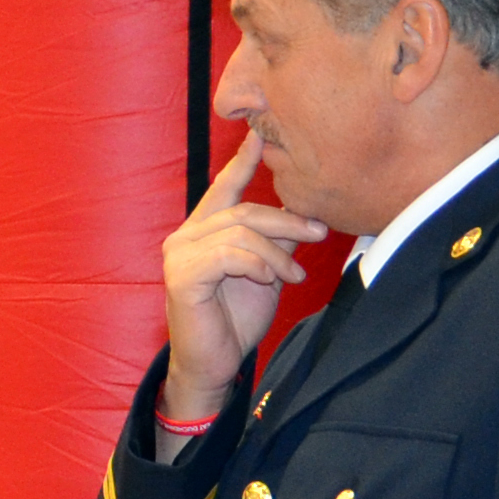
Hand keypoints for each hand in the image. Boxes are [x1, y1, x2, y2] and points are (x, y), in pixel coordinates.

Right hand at [162, 131, 327, 419]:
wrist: (215, 364)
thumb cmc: (236, 318)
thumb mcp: (265, 270)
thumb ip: (274, 240)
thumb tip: (303, 213)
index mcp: (201, 232)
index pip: (225, 189)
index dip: (243, 162)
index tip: (260, 134)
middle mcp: (184, 238)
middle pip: (244, 211)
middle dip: (288, 220)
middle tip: (319, 234)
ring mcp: (179, 256)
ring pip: (240, 231)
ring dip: (277, 252)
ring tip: (294, 274)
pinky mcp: (181, 277)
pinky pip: (229, 255)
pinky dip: (258, 264)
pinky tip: (270, 280)